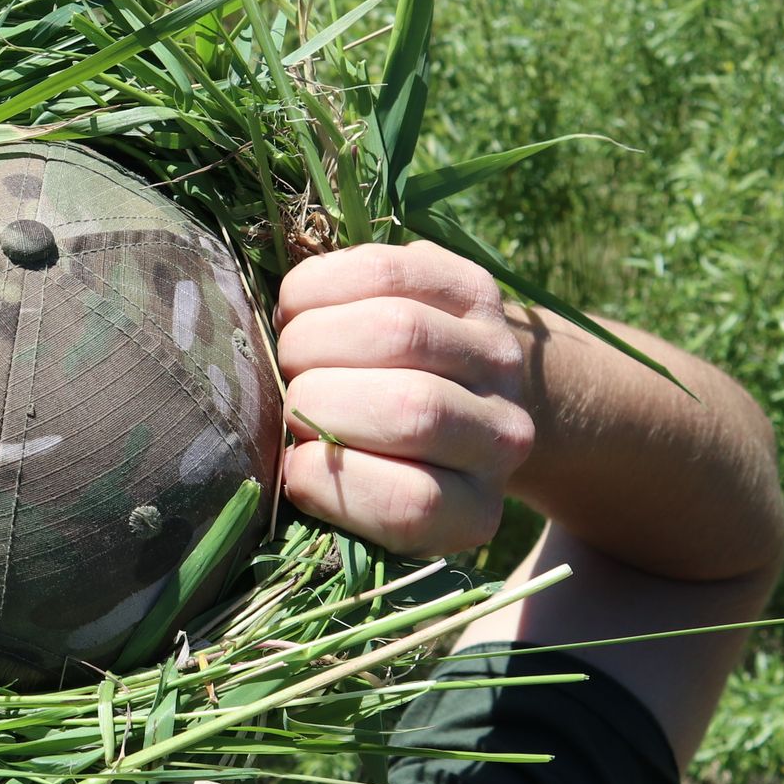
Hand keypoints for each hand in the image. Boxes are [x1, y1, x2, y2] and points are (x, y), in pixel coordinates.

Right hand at [274, 240, 535, 557]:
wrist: (443, 393)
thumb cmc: (368, 460)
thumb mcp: (351, 503)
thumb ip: (326, 490)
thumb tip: (281, 450)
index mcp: (471, 512)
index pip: (409, 504)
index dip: (329, 480)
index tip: (294, 468)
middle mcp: (502, 436)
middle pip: (410, 409)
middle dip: (316, 398)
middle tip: (289, 399)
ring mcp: (496, 355)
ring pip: (398, 330)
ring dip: (312, 338)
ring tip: (292, 352)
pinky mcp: (474, 289)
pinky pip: (390, 271)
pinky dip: (322, 285)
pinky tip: (299, 306)